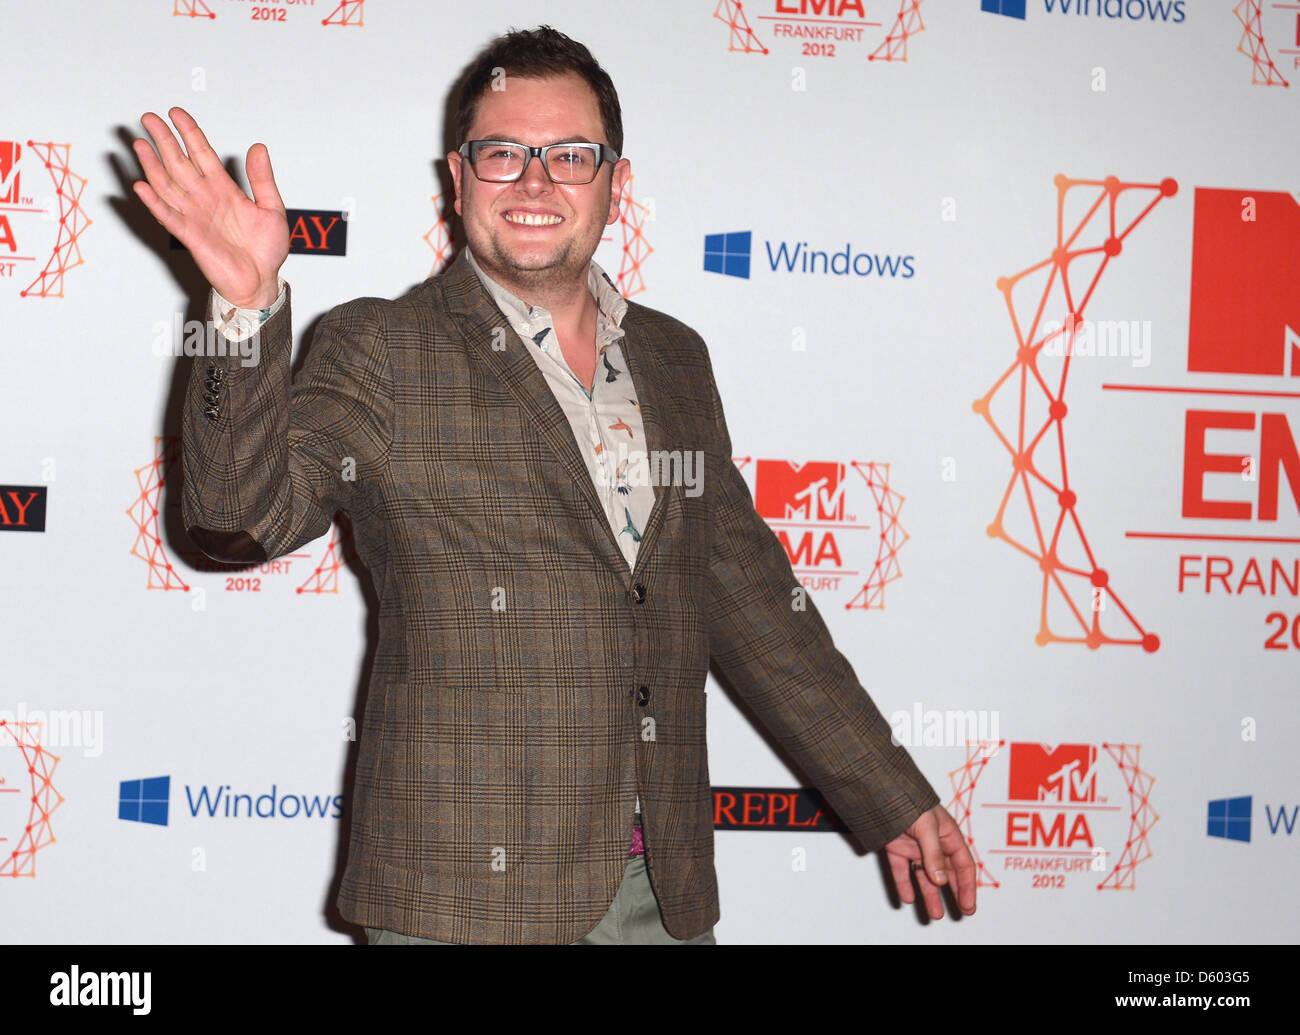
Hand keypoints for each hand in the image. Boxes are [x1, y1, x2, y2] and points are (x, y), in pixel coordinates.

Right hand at [132, 106, 288, 309]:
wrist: (261, 282)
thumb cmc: (266, 250)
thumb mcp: (272, 209)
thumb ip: (262, 179)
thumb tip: (259, 147)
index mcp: (224, 189)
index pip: (202, 153)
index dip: (189, 132)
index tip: (176, 113)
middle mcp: (205, 199)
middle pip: (179, 163)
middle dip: (164, 140)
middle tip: (148, 118)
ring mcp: (195, 215)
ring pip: (168, 185)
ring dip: (152, 165)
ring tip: (140, 144)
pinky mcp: (190, 235)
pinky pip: (168, 216)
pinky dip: (154, 202)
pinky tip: (142, 186)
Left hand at [883, 804, 976, 919]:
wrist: (882, 789)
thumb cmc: (910, 800)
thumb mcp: (926, 827)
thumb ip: (933, 853)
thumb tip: (940, 880)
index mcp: (948, 835)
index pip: (964, 865)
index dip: (967, 886)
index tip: (968, 905)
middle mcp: (934, 843)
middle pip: (948, 873)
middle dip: (954, 893)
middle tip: (961, 913)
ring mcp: (915, 846)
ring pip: (925, 875)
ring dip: (930, 894)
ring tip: (935, 914)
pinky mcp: (896, 847)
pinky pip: (902, 870)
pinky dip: (904, 884)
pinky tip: (907, 899)